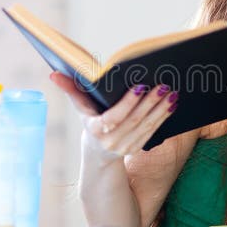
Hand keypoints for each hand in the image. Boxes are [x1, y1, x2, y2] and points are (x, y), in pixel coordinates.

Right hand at [50, 72, 177, 158]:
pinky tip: (172, 104)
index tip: (140, 86)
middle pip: (135, 120)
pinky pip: (153, 131)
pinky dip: (163, 117)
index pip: (115, 116)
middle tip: (163, 85)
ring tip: (172, 93)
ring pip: (147, 126)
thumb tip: (54, 74)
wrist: (98, 153)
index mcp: (97, 130)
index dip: (128, 102)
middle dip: (150, 102)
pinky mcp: (138, 147)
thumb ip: (71, 90)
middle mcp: (112, 141)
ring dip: (161, 109)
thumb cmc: (89, 122)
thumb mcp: (80, 109)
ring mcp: (126, 146)